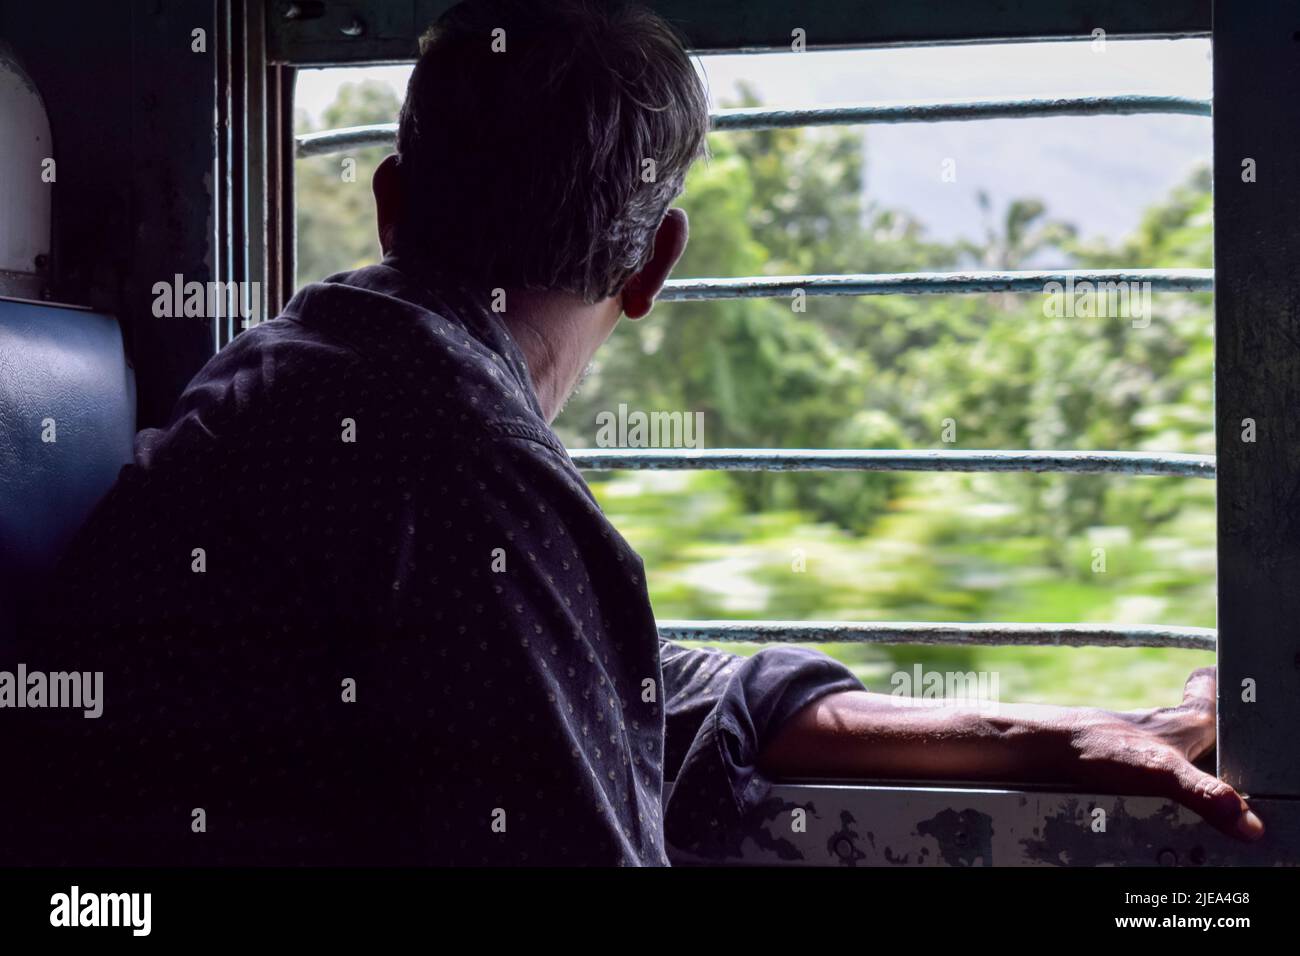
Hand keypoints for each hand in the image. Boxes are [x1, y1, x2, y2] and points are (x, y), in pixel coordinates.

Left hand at [1062, 667, 1263, 840]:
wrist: (1049, 746)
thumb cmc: (1101, 747)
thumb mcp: (1163, 773)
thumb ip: (1206, 794)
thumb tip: (1248, 822)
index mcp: (1184, 723)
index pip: (1208, 690)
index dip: (1218, 683)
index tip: (1226, 674)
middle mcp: (1162, 724)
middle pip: (1194, 715)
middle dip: (1210, 718)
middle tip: (1222, 723)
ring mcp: (1137, 737)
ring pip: (1169, 734)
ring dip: (1184, 743)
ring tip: (1198, 758)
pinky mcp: (1116, 751)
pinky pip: (1144, 754)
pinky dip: (1155, 762)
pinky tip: (1151, 778)